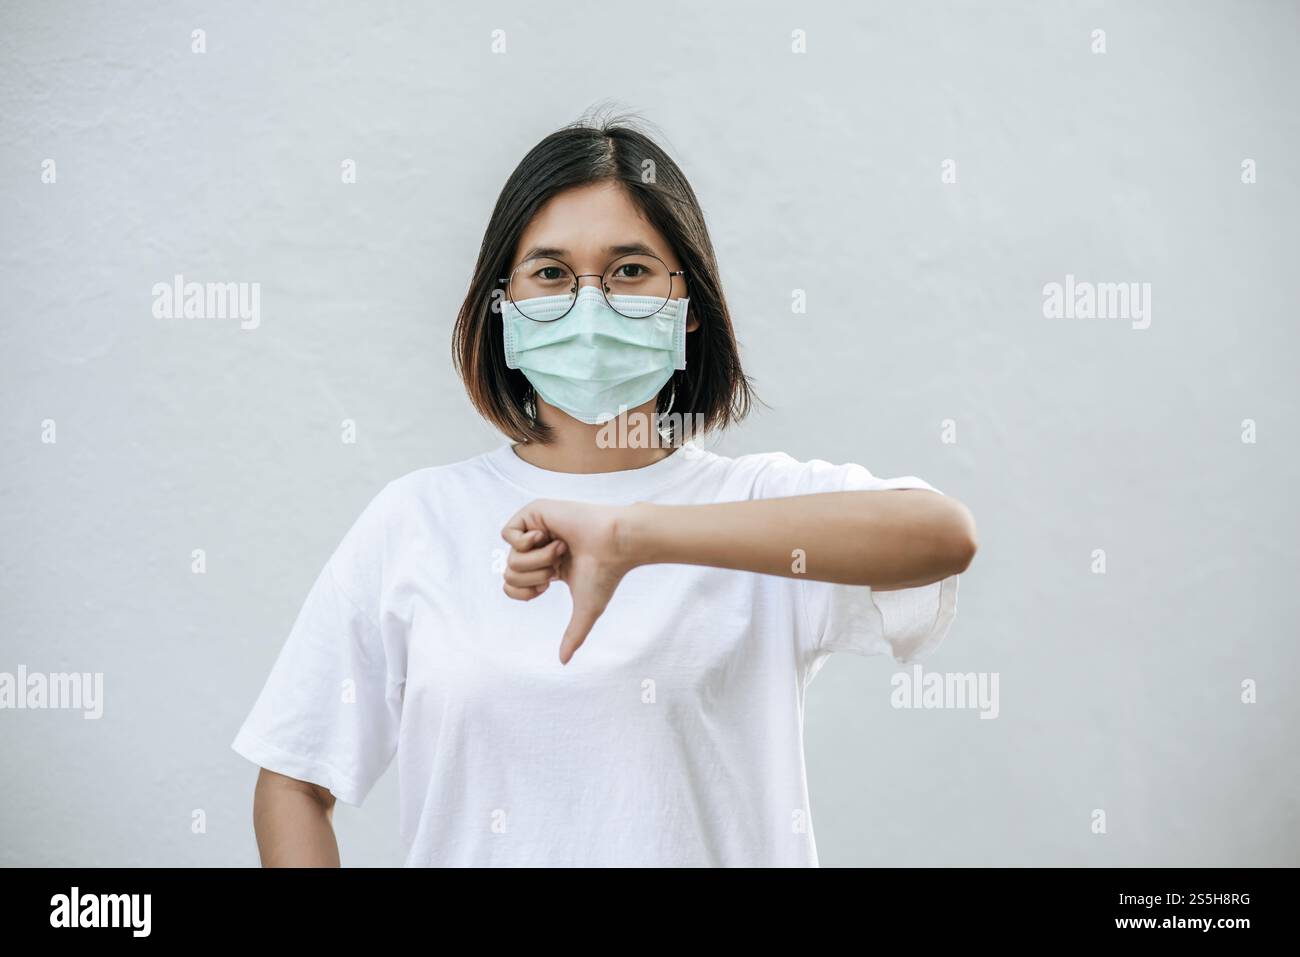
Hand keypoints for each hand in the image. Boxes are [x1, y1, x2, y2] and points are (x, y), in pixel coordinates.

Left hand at [500, 499, 639, 664]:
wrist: (614, 544)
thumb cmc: (605, 575)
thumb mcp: (586, 610)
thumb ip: (574, 635)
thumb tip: (564, 662)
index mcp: (546, 567)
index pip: (511, 585)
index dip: (525, 591)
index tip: (549, 585)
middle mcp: (538, 548)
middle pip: (509, 573)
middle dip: (535, 575)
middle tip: (559, 563)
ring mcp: (535, 529)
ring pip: (509, 557)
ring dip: (538, 558)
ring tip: (561, 548)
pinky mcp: (534, 512)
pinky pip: (508, 533)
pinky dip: (527, 541)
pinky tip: (548, 535)